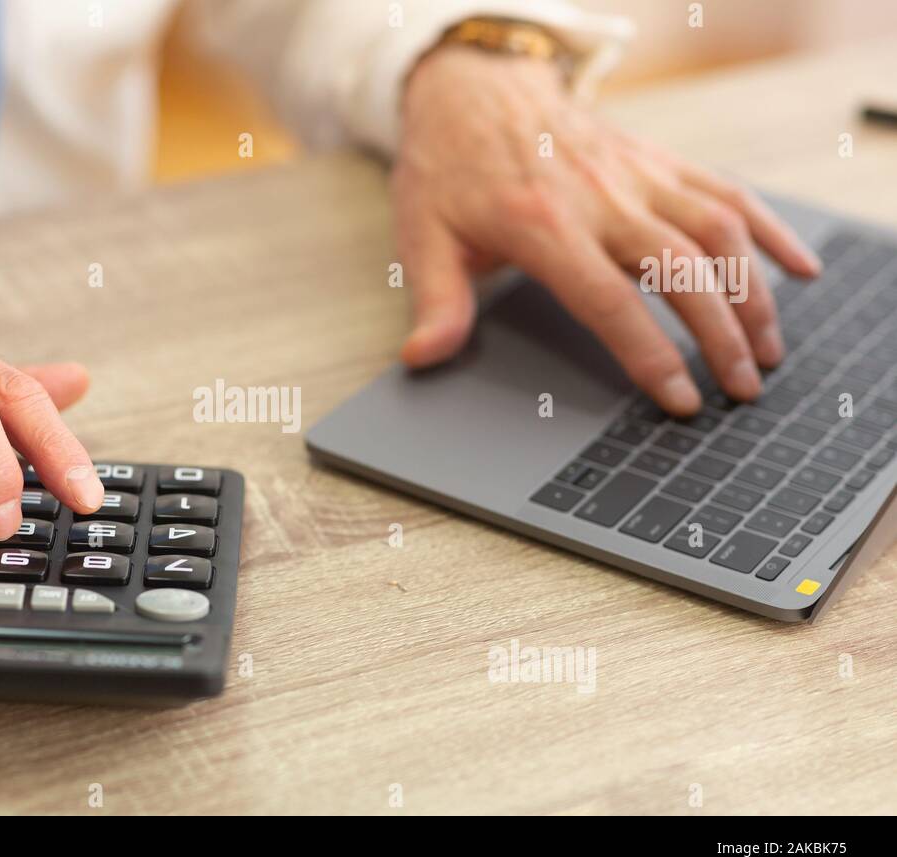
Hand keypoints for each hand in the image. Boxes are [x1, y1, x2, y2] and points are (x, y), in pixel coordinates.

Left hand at [392, 46, 820, 414]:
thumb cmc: (450, 168)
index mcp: (543, 226)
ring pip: (718, 232)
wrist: (477, 89)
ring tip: (769, 350)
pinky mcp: (658, 161)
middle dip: (721, 335)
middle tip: (742, 390)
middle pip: (682, 271)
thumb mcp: (423, 236)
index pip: (610, 301)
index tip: (681, 401)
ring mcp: (638, 176)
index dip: (651, 355)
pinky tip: (799, 269)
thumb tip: (423, 358)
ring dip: (753, 293)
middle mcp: (601, 199)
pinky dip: (769, 230)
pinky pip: (727, 193)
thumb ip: (436, 302)